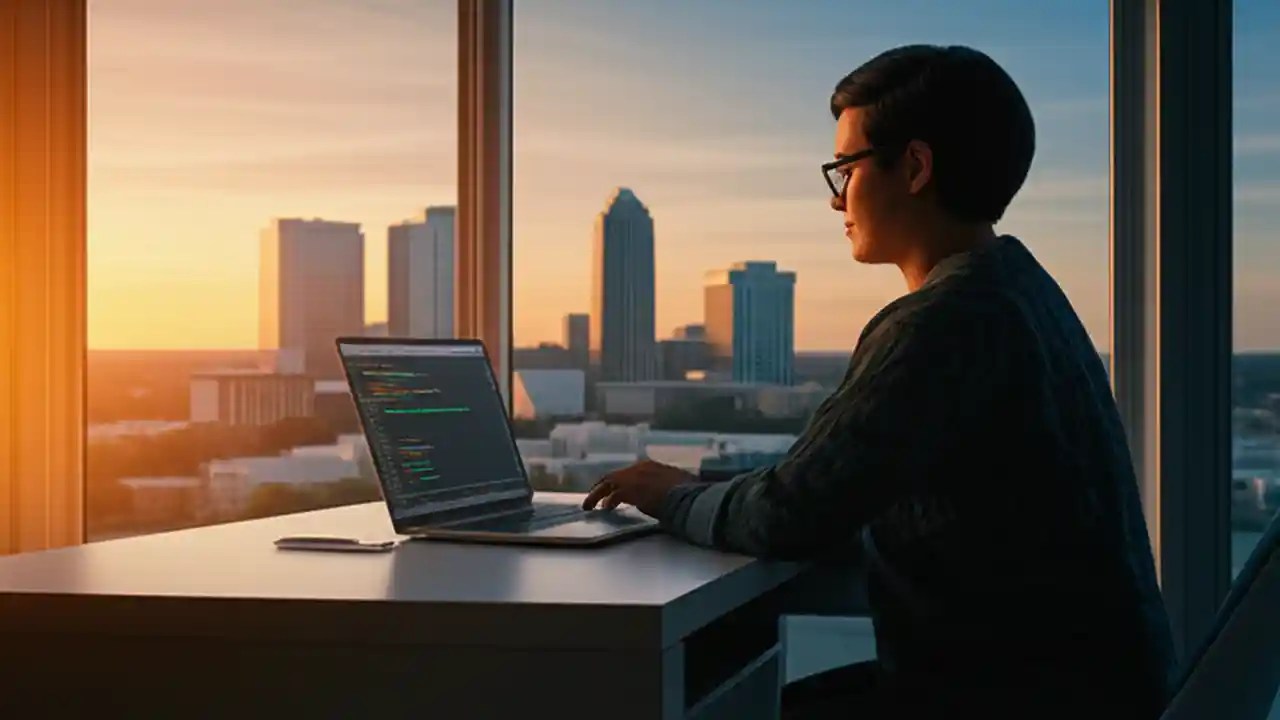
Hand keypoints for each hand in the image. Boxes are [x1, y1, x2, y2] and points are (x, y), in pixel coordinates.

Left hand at [581, 460, 696, 516]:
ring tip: (588, 505)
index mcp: (651, 466)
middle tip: (593, 498)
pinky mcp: (631, 490)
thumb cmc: (689, 492)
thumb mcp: (676, 484)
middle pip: (613, 476)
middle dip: (601, 487)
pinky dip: (608, 502)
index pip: (627, 473)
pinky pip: (613, 496)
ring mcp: (634, 477)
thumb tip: (665, 493)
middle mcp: (640, 468)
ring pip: (608, 483)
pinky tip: (604, 509)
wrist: (690, 495)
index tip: (611, 491)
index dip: (617, 482)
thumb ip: (665, 487)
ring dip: (597, 494)